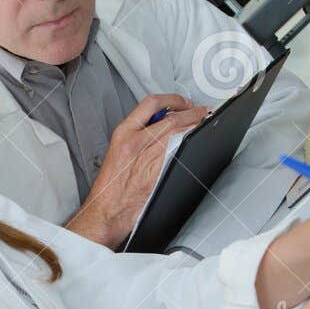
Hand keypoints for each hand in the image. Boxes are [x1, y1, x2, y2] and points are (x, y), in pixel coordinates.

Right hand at [66, 94, 208, 246]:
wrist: (106, 209)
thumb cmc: (110, 185)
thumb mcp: (118, 150)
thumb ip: (138, 135)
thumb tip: (160, 125)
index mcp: (124, 132)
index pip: (152, 103)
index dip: (173, 99)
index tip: (182, 102)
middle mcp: (135, 141)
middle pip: (171, 117)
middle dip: (191, 111)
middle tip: (201, 110)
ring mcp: (147, 157)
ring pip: (179, 133)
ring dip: (196, 125)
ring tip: (203, 122)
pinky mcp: (157, 172)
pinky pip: (179, 152)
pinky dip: (191, 143)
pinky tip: (197, 141)